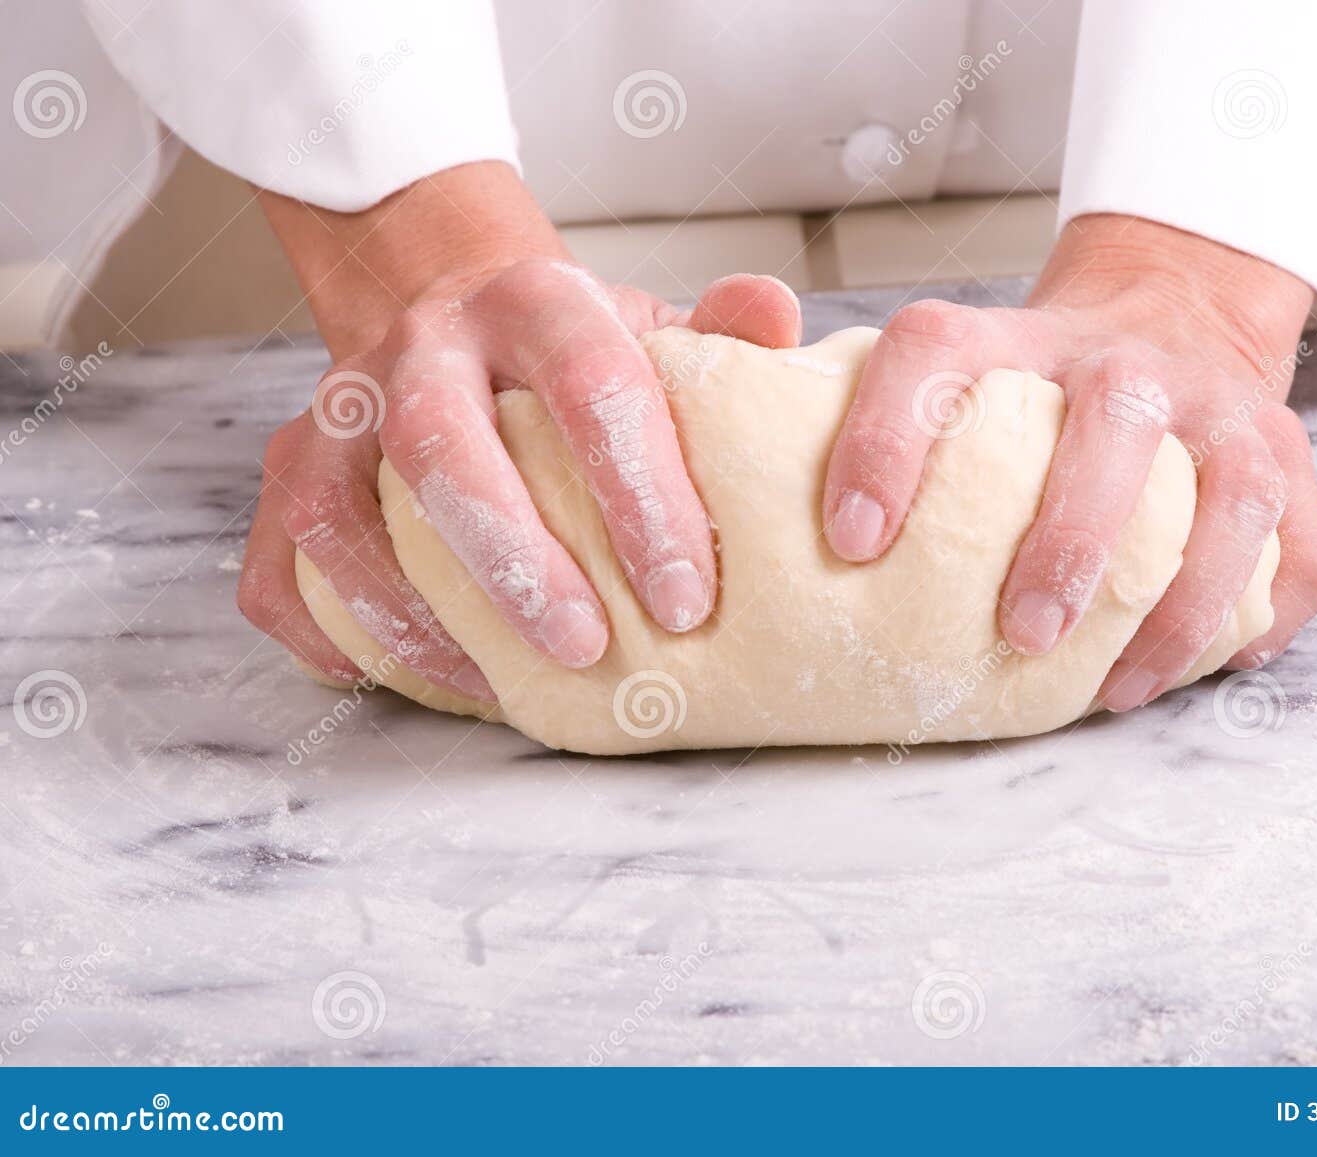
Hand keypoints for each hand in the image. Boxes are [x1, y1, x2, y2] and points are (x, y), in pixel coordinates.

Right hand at [238, 163, 800, 689]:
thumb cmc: (567, 351)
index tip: (688, 599)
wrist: (449, 305)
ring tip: (496, 687)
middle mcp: (421, 346)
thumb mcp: (648, 328)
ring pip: (340, 512)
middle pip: (442, 447)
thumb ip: (717, 335)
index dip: (640, 493)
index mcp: (531, 302)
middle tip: (585, 650)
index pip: (588, 385)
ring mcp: (338, 408)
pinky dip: (333, 631)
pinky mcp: (288, 469)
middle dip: (514, 561)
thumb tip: (777, 317)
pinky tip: (405, 677)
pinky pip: (279, 564)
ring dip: (416, 612)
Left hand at [822, 214, 1316, 710]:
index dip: (888, 434)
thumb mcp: (962, 374)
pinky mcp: (1284, 458)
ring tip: (1113, 686)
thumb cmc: (1038, 387)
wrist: (1174, 313)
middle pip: (1107, 423)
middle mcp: (1123, 360)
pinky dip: (1247, 616)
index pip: (938, 350)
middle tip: (1021, 630)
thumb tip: (742, 525)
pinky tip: (1192, 672)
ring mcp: (1216, 407)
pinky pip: (1290, 547)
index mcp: (1015, 339)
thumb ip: (859, 420)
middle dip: (1068, 535)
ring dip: (1171, 596)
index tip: (847, 538)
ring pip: (1223, 492)